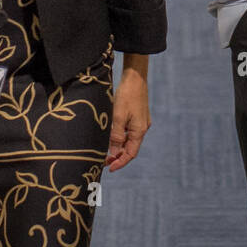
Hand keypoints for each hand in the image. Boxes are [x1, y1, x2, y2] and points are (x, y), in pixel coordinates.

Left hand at [107, 57, 150, 171]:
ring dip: (118, 146)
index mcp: (139, 130)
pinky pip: (129, 131)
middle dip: (118, 156)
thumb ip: (116, 135)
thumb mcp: (118, 116)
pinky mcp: (137, 115)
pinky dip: (120, 137)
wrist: (135, 77)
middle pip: (130, 148)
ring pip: (129, 139)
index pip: (130, 153)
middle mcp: (142, 128)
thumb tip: (114, 152)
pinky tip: (111, 135)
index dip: (120, 162)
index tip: (110, 169)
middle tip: (104, 162)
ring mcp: (140, 121)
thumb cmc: (127, 95)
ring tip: (105, 150)